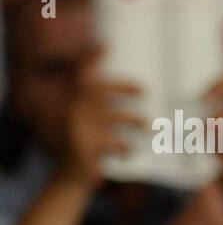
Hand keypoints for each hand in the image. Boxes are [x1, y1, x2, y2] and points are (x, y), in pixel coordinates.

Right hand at [54, 50, 143, 187]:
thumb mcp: (93, 128)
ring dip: (136, 120)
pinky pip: (115, 142)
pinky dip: (127, 148)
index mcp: (74, 103)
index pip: (82, 76)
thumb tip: (140, 94)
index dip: (92, 59)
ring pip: (114, 117)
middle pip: (100, 90)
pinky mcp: (86, 148)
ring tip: (147, 125)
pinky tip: (131, 152)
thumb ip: (103, 111)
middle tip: (145, 90)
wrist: (71, 180)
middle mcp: (73, 111)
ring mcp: (78, 129)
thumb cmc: (90, 149)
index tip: (106, 44)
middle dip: (123, 87)